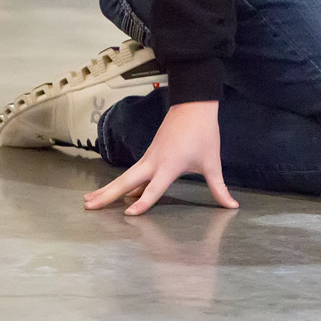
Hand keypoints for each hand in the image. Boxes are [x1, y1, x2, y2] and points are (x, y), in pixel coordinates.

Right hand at [84, 100, 236, 215]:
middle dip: (107, 194)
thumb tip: (232, 205)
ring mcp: (149, 157)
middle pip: (127, 181)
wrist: (194, 106)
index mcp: (169, 166)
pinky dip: (122, 183)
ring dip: (108, 188)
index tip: (129, 214)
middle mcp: (154, 162)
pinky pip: (133, 172)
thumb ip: (219, 187)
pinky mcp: (149, 154)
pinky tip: (115, 193)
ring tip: (89, 201)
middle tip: (88, 206)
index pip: (154, 188)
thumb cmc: (204, 134)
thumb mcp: (212, 163)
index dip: (142, 202)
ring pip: (126, 176)